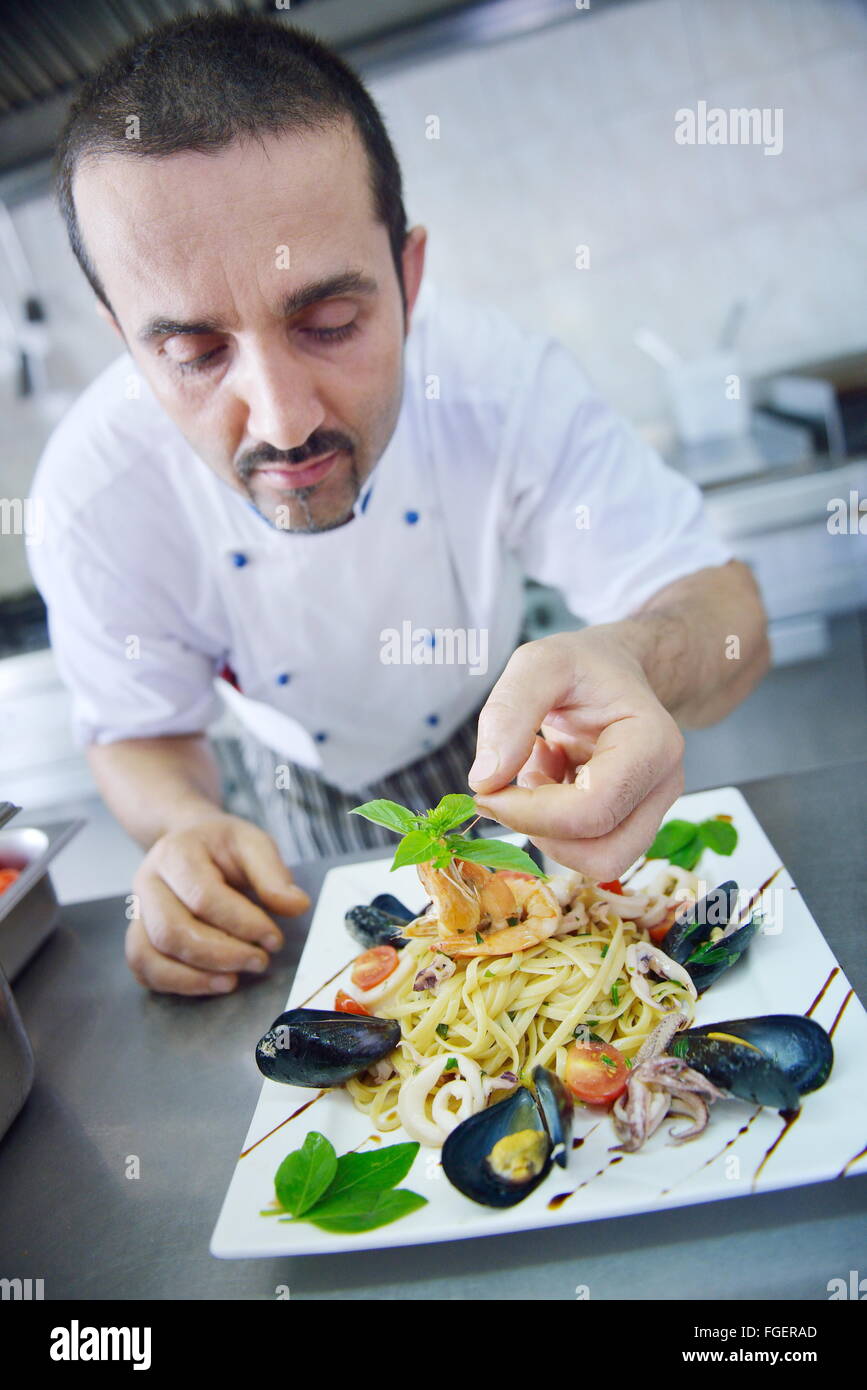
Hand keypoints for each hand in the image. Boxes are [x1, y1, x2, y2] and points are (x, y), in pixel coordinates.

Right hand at [126, 813, 309, 994]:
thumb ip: (274, 875)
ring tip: (233, 980)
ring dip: (194, 977)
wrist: (189, 840)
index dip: (242, 923)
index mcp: (175, 853)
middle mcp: (147, 882)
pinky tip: (211, 983)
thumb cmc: (222, 846)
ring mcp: (137, 911)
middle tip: (259, 961)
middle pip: (171, 931)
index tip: (274, 939)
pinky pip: (143, 968)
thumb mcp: (253, 844)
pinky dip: (175, 984)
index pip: (203, 897)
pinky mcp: (137, 935)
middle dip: (220, 954)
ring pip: (149, 955)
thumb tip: (297, 906)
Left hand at [467, 629, 684, 879]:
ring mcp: (651, 809)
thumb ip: (509, 712)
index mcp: (652, 743)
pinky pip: (586, 847)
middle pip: (601, 853)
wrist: (616, 669)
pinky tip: (550, 773)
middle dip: (540, 828)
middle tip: (513, 780)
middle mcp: (662, 785)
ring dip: (547, 827)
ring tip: (538, 770)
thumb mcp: (539, 663)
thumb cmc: (585, 665)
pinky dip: (551, 821)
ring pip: (596, 861)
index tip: (486, 789)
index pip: (593, 809)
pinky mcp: (630, 821)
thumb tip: (485, 780)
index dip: (530, 812)